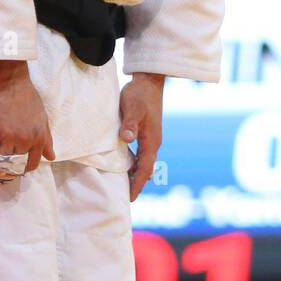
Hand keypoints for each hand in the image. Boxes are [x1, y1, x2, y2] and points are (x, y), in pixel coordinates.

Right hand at [0, 60, 54, 176]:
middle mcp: (24, 140)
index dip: (24, 168)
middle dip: (9, 164)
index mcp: (39, 138)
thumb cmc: (27, 98)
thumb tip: (51, 157)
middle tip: (4, 158)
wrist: (9, 82)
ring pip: (1, 160)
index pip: (32, 164)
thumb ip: (46, 140)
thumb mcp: (42, 119)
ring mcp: (8, 137)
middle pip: (15, 164)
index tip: (17, 165)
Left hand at [120, 73, 163, 201]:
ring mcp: (151, 138)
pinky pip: (142, 154)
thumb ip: (130, 124)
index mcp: (151, 141)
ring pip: (144, 162)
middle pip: (146, 169)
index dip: (138, 184)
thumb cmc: (139, 95)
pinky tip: (127, 166)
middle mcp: (153, 142)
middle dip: (138, 184)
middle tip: (128, 198)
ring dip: (137, 174)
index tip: (131, 198)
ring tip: (126, 186)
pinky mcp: (147, 132)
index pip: (145, 169)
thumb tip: (127, 139)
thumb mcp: (132, 108)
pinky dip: (135, 164)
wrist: (149, 82)